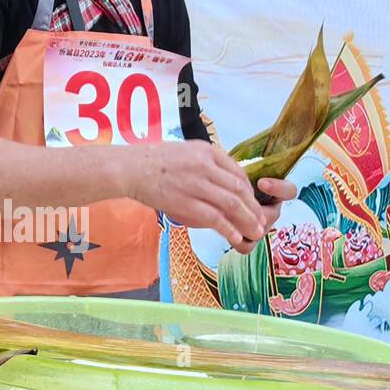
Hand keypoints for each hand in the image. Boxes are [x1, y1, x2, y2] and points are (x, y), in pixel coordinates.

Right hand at [128, 142, 288, 253]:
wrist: (129, 168)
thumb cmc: (151, 161)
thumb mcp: (184, 151)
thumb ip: (204, 162)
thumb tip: (220, 179)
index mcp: (207, 151)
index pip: (238, 172)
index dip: (249, 191)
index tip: (250, 203)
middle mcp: (206, 166)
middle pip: (239, 189)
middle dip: (254, 208)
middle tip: (260, 221)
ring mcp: (197, 184)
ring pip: (232, 205)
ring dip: (247, 220)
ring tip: (256, 232)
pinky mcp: (186, 202)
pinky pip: (215, 218)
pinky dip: (229, 229)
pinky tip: (236, 237)